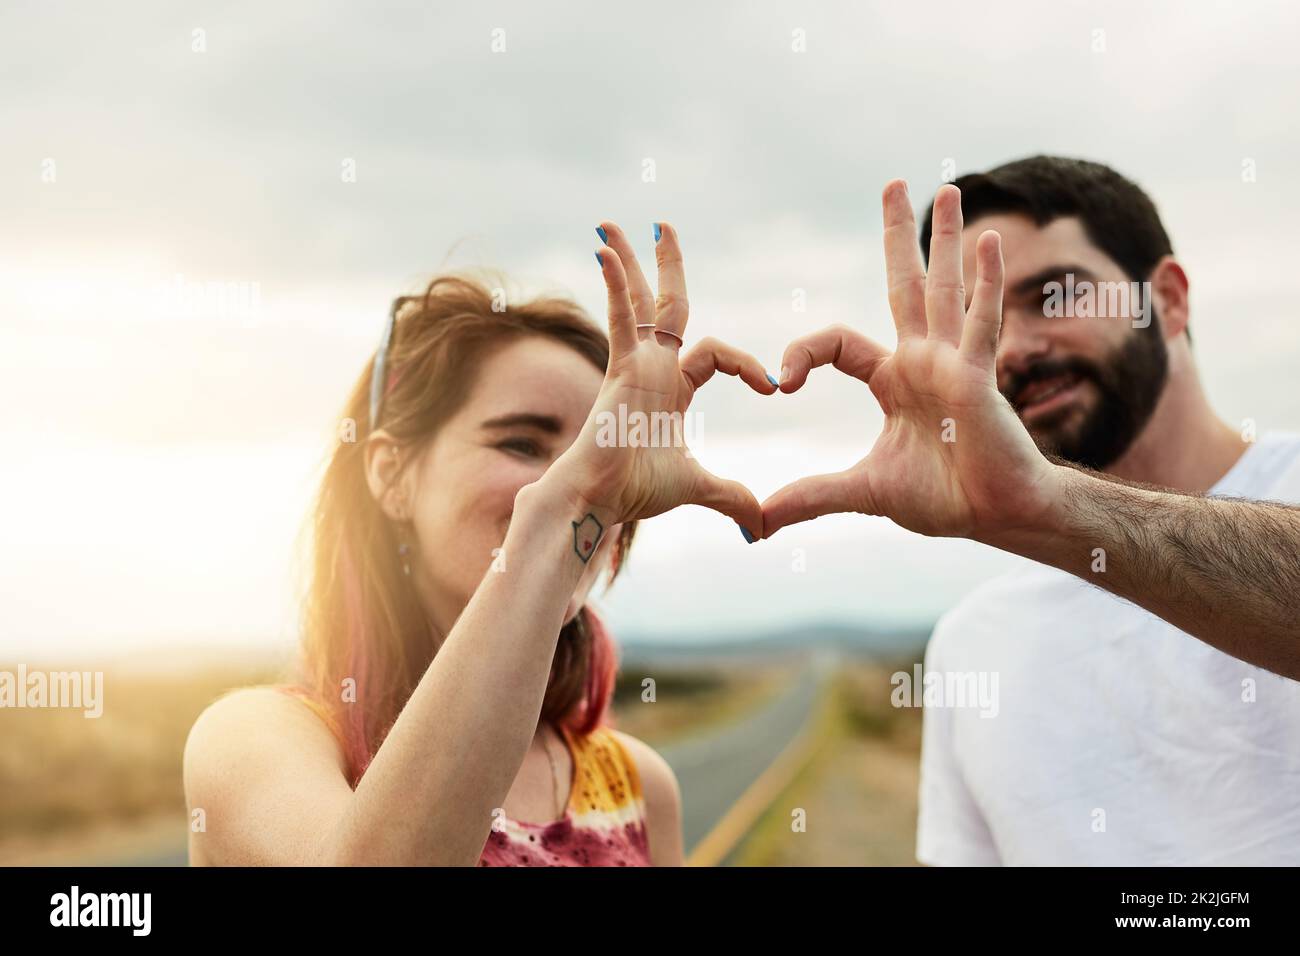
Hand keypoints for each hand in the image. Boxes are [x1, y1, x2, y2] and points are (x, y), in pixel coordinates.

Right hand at [546, 221, 775, 539]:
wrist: (602, 498)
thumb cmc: (636, 490)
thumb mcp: (697, 486)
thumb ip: (730, 496)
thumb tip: (761, 526)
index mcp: (673, 386)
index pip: (716, 355)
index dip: (748, 364)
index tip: (774, 388)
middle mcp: (651, 367)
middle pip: (664, 305)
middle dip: (663, 266)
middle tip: (663, 226)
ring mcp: (633, 364)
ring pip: (636, 302)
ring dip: (629, 262)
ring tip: (615, 223)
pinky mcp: (618, 367)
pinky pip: (618, 318)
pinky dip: (612, 285)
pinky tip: (605, 252)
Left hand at [760, 181, 1061, 542]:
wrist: (995, 516)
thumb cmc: (944, 498)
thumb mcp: (863, 493)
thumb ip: (812, 498)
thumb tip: (759, 523)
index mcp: (893, 380)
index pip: (839, 343)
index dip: (805, 352)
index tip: (782, 381)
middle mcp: (923, 360)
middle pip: (905, 285)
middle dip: (898, 236)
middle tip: (892, 185)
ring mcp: (954, 363)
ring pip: (945, 290)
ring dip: (948, 239)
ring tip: (949, 189)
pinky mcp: (979, 377)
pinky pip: (980, 322)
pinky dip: (984, 283)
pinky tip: (989, 242)